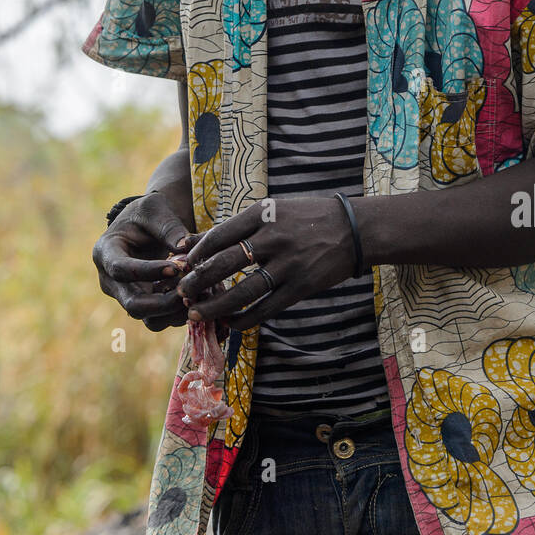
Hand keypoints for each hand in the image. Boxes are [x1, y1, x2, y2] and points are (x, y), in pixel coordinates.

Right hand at [92, 190, 202, 331]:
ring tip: (199, 290)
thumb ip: (168, 227)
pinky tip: (200, 295)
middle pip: (133, 305)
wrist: (149, 225)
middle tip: (192, 287)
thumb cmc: (148, 213)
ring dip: (177, 310)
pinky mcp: (145, 306)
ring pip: (149, 320)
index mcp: (106, 253)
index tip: (178, 267)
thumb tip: (184, 248)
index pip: (121, 270)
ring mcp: (127, 297)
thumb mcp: (155, 209)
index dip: (149, 272)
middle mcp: (111, 282)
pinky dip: (182, 313)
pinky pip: (162, 320)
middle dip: (166, 302)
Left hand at [176, 196, 357, 328]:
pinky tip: (230, 323)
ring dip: (215, 306)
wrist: (353, 228)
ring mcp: (288, 264)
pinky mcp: (301, 287)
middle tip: (181, 293)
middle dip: (198, 281)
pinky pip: (266, 308)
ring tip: (196, 314)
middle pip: (225, 263)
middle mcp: (273, 238)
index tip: (183, 265)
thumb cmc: (305, 217)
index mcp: (263, 214)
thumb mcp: (271, 211)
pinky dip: (244, 318)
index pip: (219, 236)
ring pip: (243, 291)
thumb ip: (234, 228)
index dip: (196, 254)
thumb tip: (192, 242)